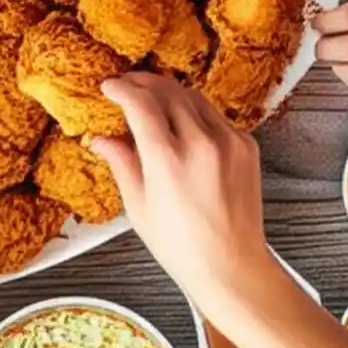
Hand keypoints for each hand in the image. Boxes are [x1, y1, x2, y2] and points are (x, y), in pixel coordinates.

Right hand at [89, 73, 267, 299]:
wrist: (231, 264)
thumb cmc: (181, 245)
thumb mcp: (138, 206)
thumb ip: (121, 163)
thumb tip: (101, 138)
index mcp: (168, 160)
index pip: (140, 103)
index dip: (121, 89)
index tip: (109, 87)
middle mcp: (201, 144)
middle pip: (167, 91)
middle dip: (142, 82)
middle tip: (127, 85)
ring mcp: (228, 142)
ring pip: (193, 97)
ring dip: (168, 92)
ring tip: (151, 98)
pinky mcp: (246, 145)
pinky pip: (214, 116)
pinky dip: (193, 112)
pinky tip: (181, 123)